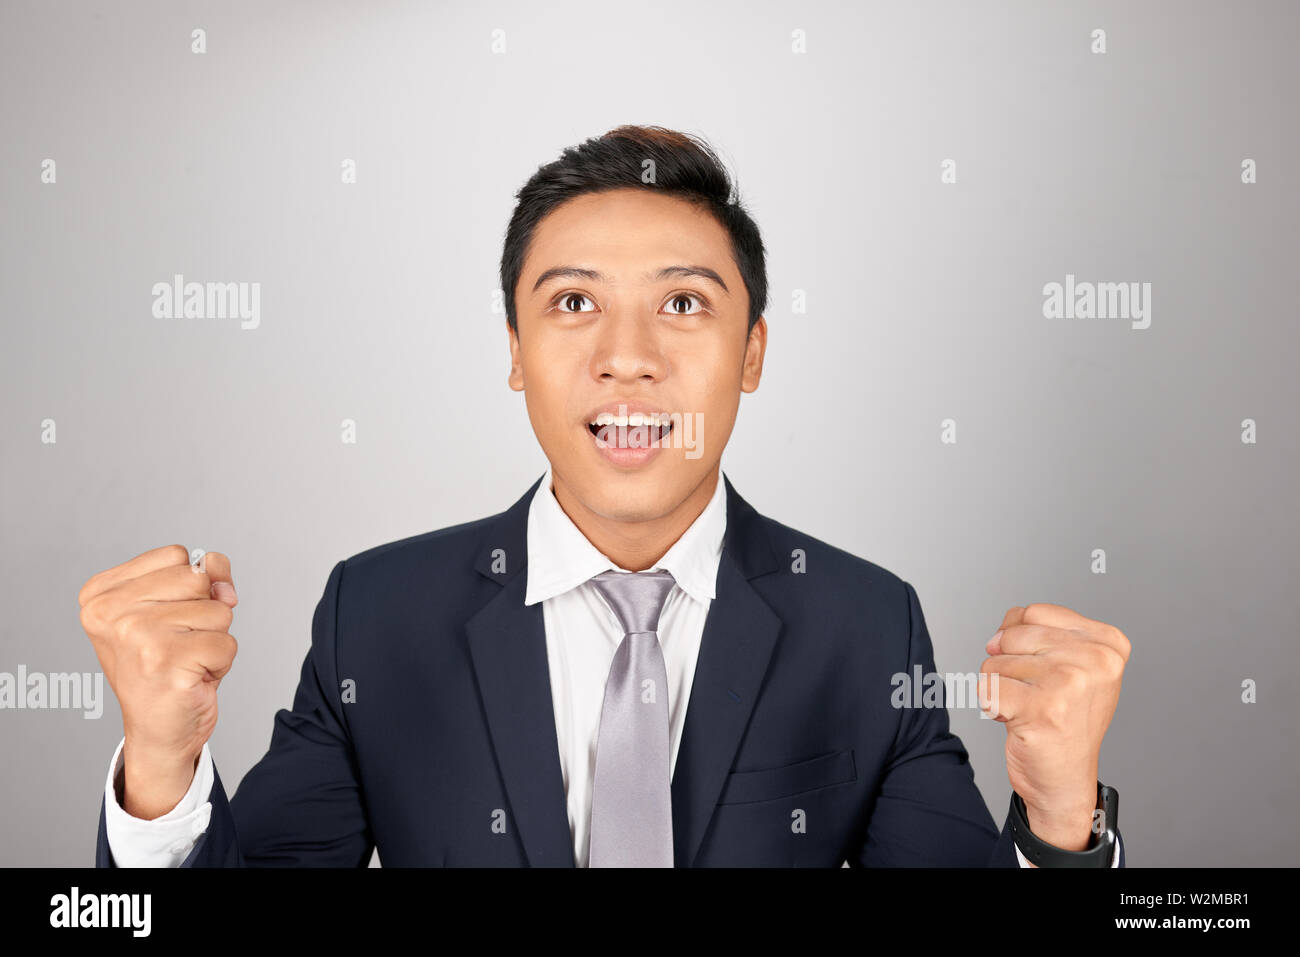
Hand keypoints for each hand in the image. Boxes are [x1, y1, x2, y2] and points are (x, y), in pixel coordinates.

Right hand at [78, 545, 238, 818]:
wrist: (159, 731)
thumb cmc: (167, 666)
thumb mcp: (177, 608)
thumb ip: (203, 574)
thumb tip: (220, 577)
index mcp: (101, 593)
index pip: (176, 555)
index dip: (191, 586)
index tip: (167, 619)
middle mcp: (111, 613)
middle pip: (198, 579)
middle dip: (204, 612)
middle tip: (179, 644)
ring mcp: (137, 638)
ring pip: (218, 611)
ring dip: (213, 640)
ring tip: (184, 662)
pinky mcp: (167, 663)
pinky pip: (227, 643)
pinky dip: (221, 663)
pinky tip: (192, 678)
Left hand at [979, 603, 1128, 851]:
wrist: (1064, 779)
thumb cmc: (1065, 719)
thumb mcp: (1067, 663)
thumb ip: (1035, 630)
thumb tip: (997, 636)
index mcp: (1108, 643)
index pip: (1033, 612)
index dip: (1021, 640)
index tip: (1043, 670)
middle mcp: (1096, 660)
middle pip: (1012, 635)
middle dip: (1011, 666)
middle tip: (1037, 695)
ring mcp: (1069, 684)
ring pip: (996, 661)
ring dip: (1003, 688)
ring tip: (1031, 709)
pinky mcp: (1041, 709)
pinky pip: (986, 686)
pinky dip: (991, 706)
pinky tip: (1019, 722)